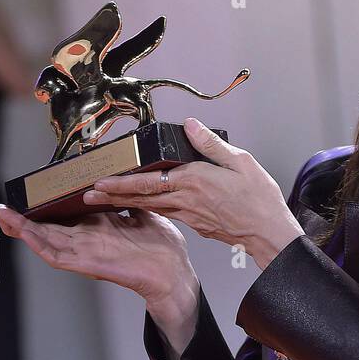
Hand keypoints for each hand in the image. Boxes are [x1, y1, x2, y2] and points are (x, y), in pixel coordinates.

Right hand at [0, 201, 196, 312]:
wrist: (174, 272)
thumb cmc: (163, 248)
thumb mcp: (143, 214)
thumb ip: (126, 200)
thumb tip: (119, 180)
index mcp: (98, 227)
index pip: (64, 218)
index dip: (44, 211)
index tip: (27, 200)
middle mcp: (88, 240)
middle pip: (48, 230)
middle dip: (22, 220)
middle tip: (1, 209)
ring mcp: (87, 252)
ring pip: (47, 241)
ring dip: (23, 229)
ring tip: (3, 216)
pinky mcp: (89, 263)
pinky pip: (58, 255)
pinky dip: (40, 244)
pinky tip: (25, 233)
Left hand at [83, 118, 304, 268]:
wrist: (270, 234)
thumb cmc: (260, 200)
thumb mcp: (241, 162)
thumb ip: (211, 144)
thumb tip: (189, 125)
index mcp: (193, 181)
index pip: (148, 181)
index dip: (121, 181)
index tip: (100, 180)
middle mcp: (186, 200)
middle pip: (142, 197)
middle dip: (112, 196)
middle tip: (89, 195)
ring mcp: (190, 215)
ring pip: (151, 206)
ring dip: (127, 203)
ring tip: (106, 199)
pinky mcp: (197, 224)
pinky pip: (167, 213)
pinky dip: (149, 208)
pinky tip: (144, 204)